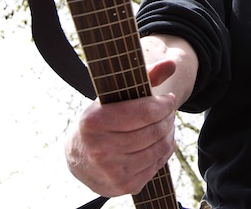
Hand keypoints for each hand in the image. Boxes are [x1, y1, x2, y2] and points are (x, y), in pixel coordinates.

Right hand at [64, 56, 180, 196]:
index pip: (145, 112)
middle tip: (167, 112)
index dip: (165, 104)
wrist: (79, 159)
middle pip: (155, 130)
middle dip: (168, 117)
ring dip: (169, 133)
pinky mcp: (124, 186)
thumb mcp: (112, 98)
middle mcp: (100, 149)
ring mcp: (111, 170)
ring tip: (164, 125)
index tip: (169, 99)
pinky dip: (164, 151)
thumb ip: (143, 78)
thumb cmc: (100, 122)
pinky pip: (157, 164)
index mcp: (94, 122)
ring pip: (160, 147)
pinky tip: (157, 142)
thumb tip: (171, 64)